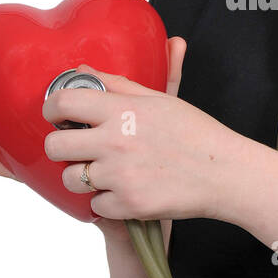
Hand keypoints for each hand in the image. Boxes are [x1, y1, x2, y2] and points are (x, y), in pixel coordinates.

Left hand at [41, 38, 240, 223]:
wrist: (225, 172)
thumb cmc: (195, 133)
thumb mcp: (159, 100)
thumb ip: (117, 85)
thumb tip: (82, 70)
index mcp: (122, 110)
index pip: (64, 103)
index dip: (52, 108)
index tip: (57, 114)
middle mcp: (116, 142)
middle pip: (55, 146)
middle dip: (60, 146)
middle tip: (76, 147)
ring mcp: (121, 176)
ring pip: (71, 179)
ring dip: (82, 176)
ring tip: (104, 171)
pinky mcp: (129, 205)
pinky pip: (95, 206)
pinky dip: (107, 201)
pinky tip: (126, 190)